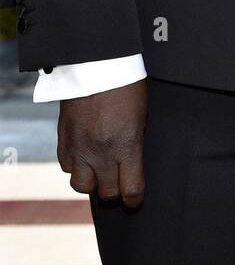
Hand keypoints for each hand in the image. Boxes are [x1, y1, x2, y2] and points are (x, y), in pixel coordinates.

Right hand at [58, 79, 147, 205]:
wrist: (95, 65)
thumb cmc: (125, 86)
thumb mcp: (140, 117)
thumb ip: (134, 143)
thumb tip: (131, 163)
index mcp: (127, 145)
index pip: (131, 189)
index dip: (134, 198)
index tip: (135, 199)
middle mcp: (102, 153)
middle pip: (107, 192)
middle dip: (115, 191)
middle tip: (118, 182)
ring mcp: (80, 148)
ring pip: (82, 185)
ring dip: (91, 181)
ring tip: (98, 170)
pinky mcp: (63, 141)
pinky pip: (67, 167)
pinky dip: (75, 166)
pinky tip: (83, 155)